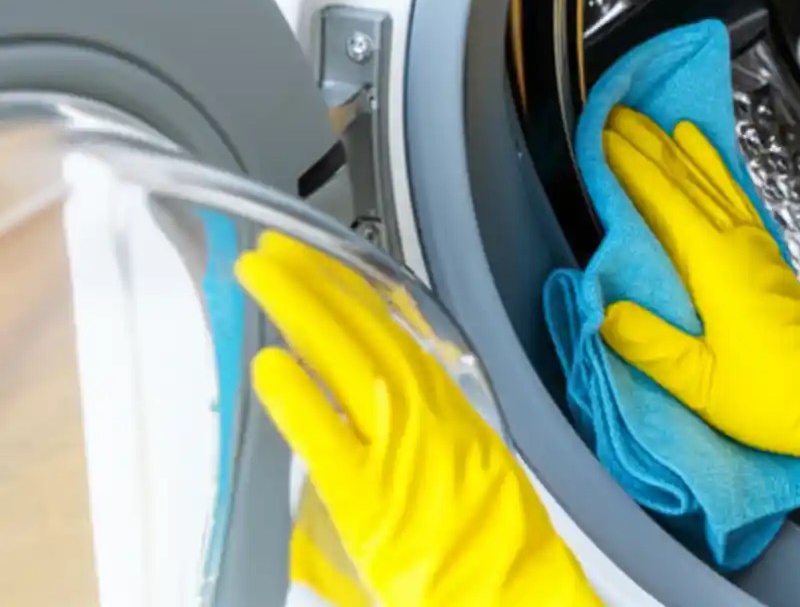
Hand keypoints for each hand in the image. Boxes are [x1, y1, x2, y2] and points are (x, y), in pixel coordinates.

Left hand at [236, 231, 599, 605]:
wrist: (515, 588)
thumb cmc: (494, 544)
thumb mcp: (464, 470)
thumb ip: (417, 437)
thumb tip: (358, 434)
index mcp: (448, 405)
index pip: (391, 329)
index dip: (350, 289)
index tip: (320, 261)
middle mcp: (425, 412)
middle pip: (362, 329)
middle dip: (315, 283)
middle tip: (275, 250)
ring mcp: (396, 448)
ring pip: (343, 361)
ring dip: (298, 312)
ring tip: (261, 277)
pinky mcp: (367, 493)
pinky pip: (323, 435)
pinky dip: (296, 397)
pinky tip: (267, 365)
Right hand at [599, 107, 799, 538]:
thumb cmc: (771, 397)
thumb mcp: (699, 383)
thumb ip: (649, 345)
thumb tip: (604, 310)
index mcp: (714, 267)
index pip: (663, 201)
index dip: (630, 166)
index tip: (601, 138)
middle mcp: (736, 247)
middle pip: (686, 181)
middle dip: (649, 145)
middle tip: (616, 115)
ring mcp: (754, 250)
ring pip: (712, 185)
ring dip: (681, 153)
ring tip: (659, 124)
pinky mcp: (766, 260)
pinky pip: (735, 200)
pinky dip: (718, 174)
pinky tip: (709, 162)